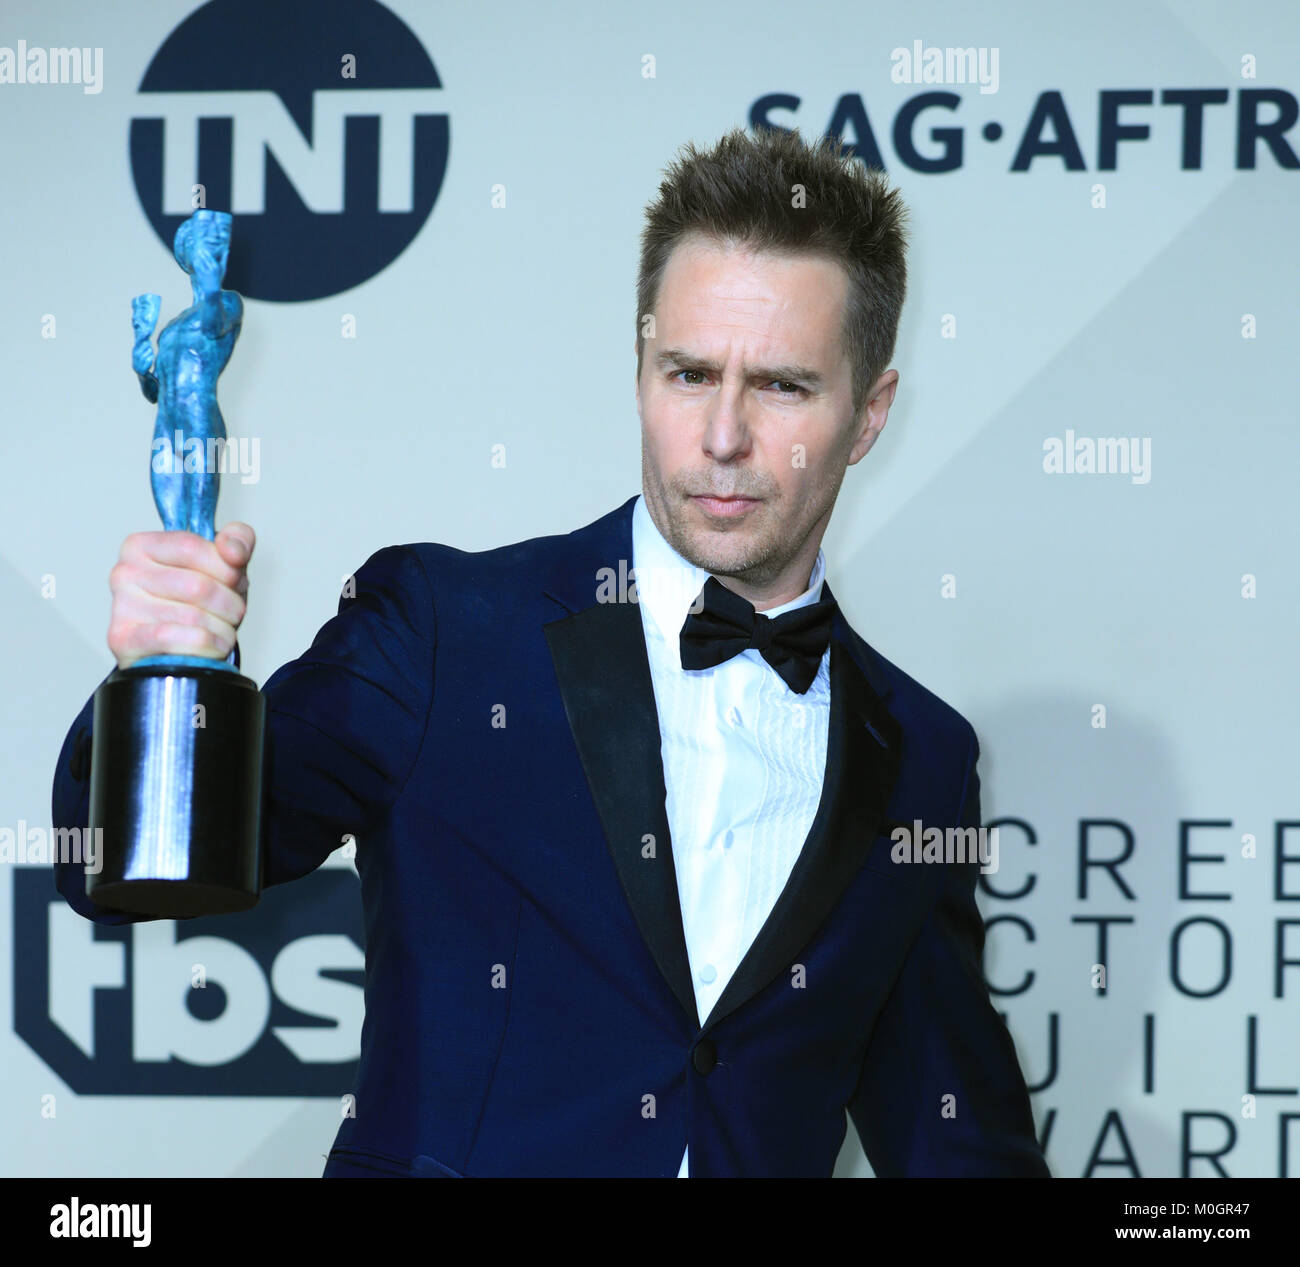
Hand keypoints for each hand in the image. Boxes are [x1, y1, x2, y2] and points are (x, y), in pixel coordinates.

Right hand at [107, 523, 253, 669]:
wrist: (175, 650)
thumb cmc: (199, 602)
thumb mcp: (224, 564)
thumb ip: (238, 540)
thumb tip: (232, 550)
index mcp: (142, 545)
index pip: (191, 547)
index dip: (226, 568)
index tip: (235, 580)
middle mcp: (125, 573)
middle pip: (197, 586)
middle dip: (230, 603)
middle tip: (233, 611)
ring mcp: (122, 608)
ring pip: (193, 618)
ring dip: (224, 629)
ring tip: (222, 630)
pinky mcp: (124, 641)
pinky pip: (176, 640)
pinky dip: (208, 645)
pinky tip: (213, 646)